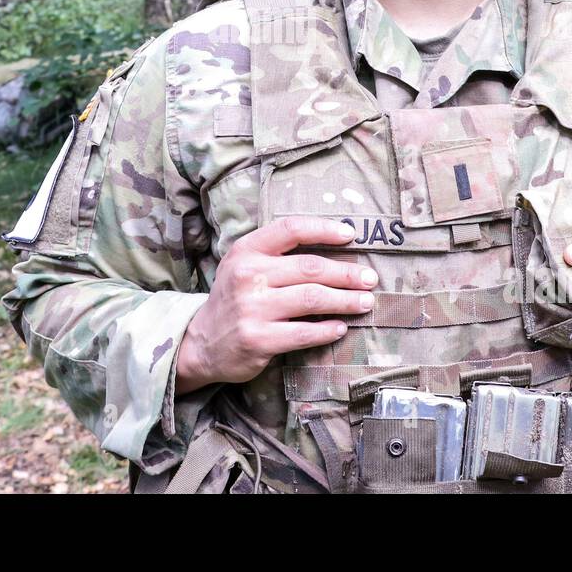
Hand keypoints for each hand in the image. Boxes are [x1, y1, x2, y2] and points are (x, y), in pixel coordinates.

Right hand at [175, 217, 377, 391]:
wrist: (202, 342)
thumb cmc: (235, 297)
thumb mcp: (244, 264)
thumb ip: (278, 253)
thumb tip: (335, 246)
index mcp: (246, 250)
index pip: (291, 229)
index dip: (324, 229)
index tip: (350, 235)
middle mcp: (247, 276)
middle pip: (309, 268)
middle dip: (346, 273)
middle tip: (369, 279)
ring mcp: (252, 308)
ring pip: (312, 299)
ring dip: (345, 301)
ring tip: (365, 302)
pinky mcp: (258, 339)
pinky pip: (304, 333)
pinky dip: (328, 330)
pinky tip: (340, 327)